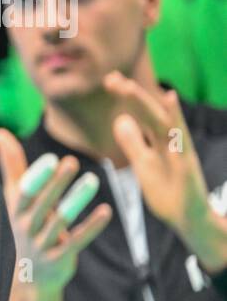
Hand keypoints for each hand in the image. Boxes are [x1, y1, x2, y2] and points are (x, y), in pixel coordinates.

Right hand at [0, 129, 112, 300]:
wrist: (30, 278)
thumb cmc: (25, 227)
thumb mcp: (15, 198)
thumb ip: (12, 165)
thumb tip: (0, 132)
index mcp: (14, 211)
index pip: (23, 193)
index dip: (36, 177)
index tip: (51, 159)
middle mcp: (25, 228)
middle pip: (40, 205)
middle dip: (55, 184)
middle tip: (71, 161)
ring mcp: (42, 245)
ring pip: (59, 222)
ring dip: (76, 200)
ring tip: (93, 179)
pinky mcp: (60, 259)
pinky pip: (77, 241)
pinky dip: (91, 226)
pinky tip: (106, 211)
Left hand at [105, 73, 226, 271]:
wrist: (191, 221)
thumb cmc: (170, 194)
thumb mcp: (144, 166)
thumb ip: (134, 144)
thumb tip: (120, 120)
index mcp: (158, 142)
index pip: (141, 114)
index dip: (127, 97)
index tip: (110, 80)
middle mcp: (170, 142)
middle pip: (150, 113)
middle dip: (131, 95)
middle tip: (110, 78)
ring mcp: (180, 151)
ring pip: (162, 121)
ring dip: (146, 102)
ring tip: (127, 87)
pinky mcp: (187, 164)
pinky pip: (180, 138)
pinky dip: (175, 119)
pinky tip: (169, 99)